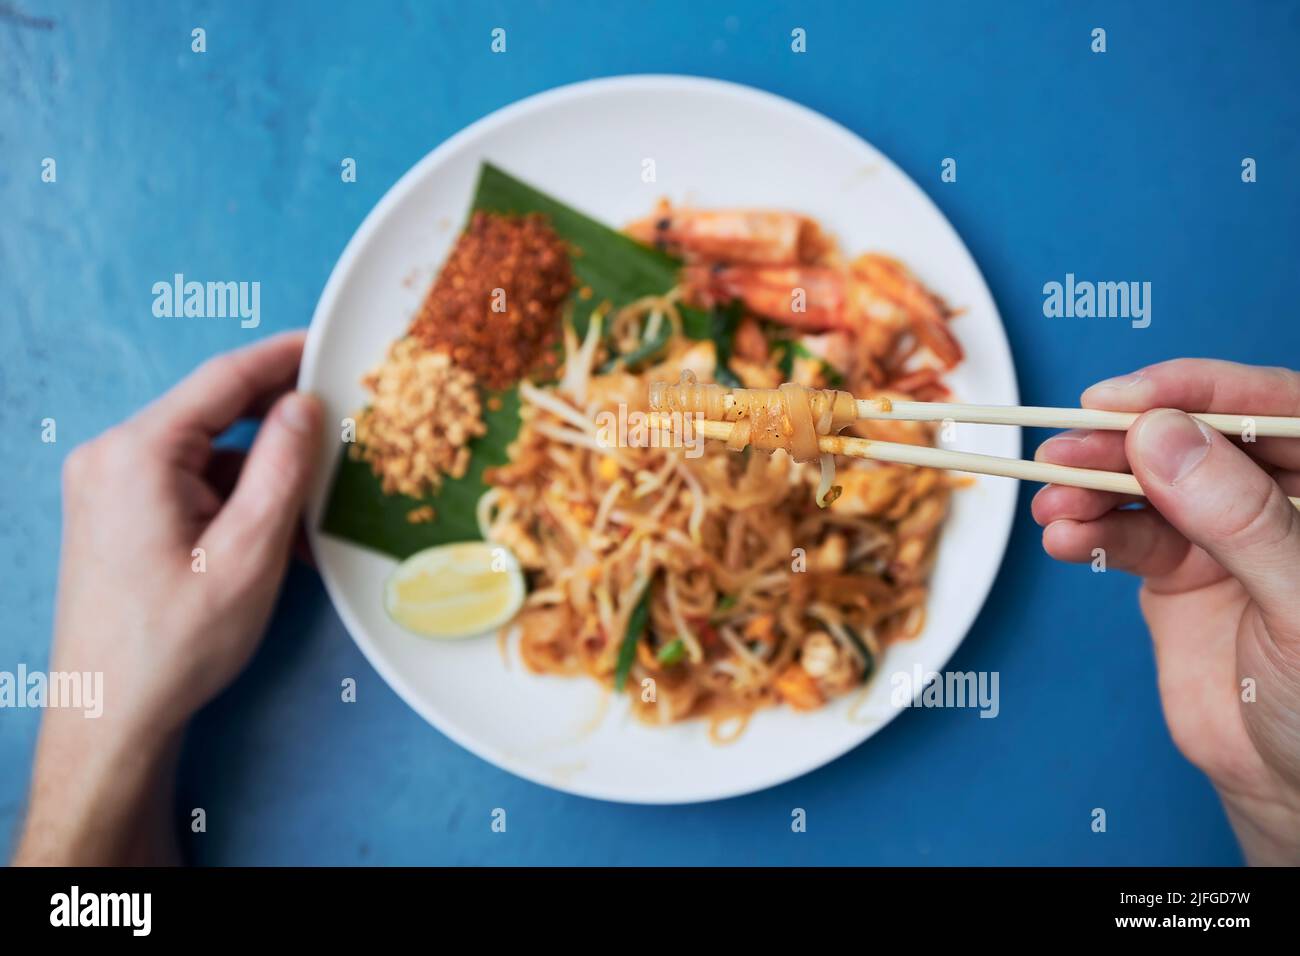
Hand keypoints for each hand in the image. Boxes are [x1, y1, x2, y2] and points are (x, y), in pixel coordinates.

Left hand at [14, 332, 321, 864]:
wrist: (111, 715)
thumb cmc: (175, 643)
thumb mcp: (249, 553)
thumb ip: (283, 469)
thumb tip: (306, 404)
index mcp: (137, 454)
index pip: (223, 378)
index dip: (284, 355)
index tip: (331, 343)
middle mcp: (112, 457)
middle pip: (214, 412)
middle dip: (281, 419)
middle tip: (342, 421)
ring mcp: (109, 486)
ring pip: (208, 452)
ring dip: (264, 472)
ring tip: (314, 510)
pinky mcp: (116, 513)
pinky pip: (190, 483)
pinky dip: (236, 499)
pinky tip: (275, 534)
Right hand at [1032, 359, 1299, 864]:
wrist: (1292, 787)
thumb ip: (1241, 518)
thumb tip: (1163, 438)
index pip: (1271, 410)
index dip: (1196, 390)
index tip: (1126, 398)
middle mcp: (1278, 499)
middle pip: (1195, 439)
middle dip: (1125, 440)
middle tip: (1065, 445)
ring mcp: (1225, 532)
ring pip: (1151, 484)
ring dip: (1093, 487)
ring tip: (1051, 502)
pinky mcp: (1180, 572)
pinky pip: (1128, 537)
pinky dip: (1089, 534)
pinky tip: (1063, 537)